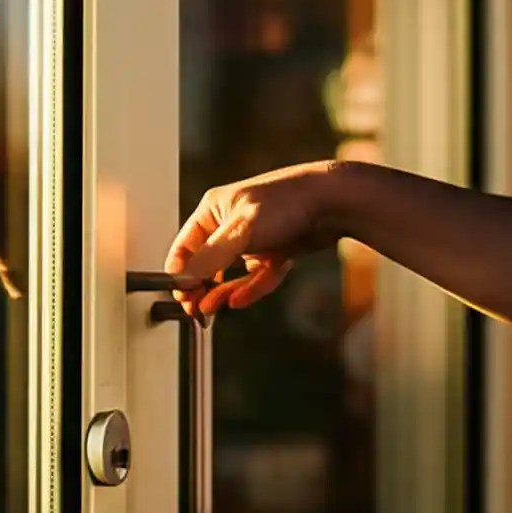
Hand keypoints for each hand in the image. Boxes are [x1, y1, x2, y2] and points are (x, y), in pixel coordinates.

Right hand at [165, 161, 344, 316]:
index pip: (185, 245)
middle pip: (206, 263)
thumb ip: (209, 257)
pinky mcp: (275, 251)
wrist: (332, 202)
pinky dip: (248, 289)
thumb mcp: (240, 231)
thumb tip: (181, 277)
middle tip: (194, 309)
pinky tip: (237, 301)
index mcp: (214, 210)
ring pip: (231, 273)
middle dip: (200, 287)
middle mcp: (230, 224)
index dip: (180, 272)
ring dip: (221, 291)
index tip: (179, 295)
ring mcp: (254, 239)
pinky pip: (257, 276)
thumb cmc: (286, 202)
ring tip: (210, 310)